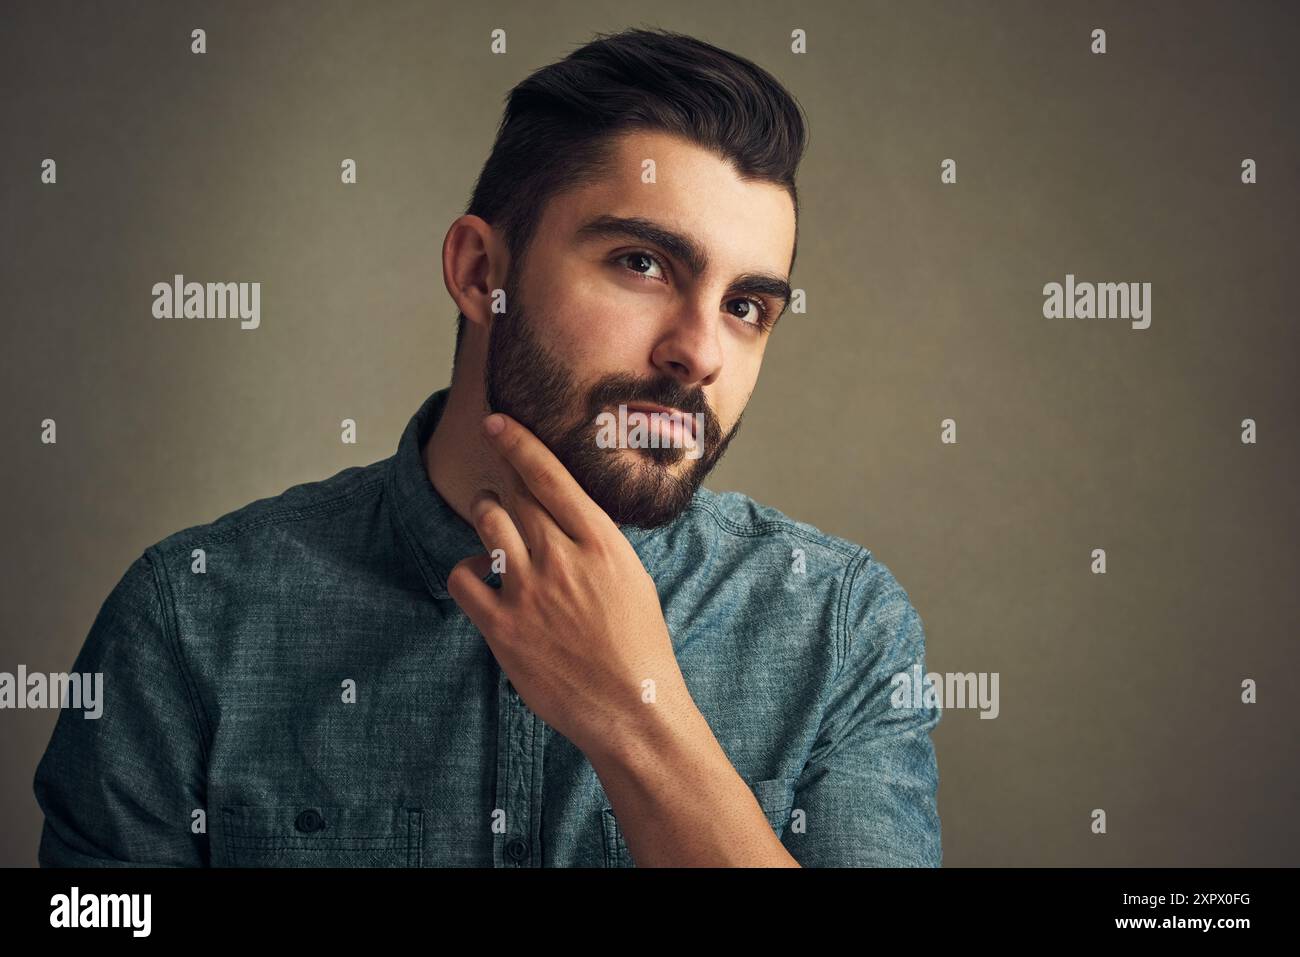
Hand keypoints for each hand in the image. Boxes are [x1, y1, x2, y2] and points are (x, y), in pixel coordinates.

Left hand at [446, 412, 685, 763]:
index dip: (516, 442)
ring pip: (486, 525)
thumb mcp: (630, 577)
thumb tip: (562, 513)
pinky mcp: (502, 627)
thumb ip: (594, 541)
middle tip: (502, 491)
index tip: (496, 423)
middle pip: (513, 496)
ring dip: (484, 516)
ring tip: (492, 523)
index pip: (548, 475)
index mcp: (600, 542)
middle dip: (502, 486)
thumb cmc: (639, 643)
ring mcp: (528, 591)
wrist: (632, 706)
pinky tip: (482, 577)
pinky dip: (467, 570)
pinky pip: (463, 576)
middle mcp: (561, 558)